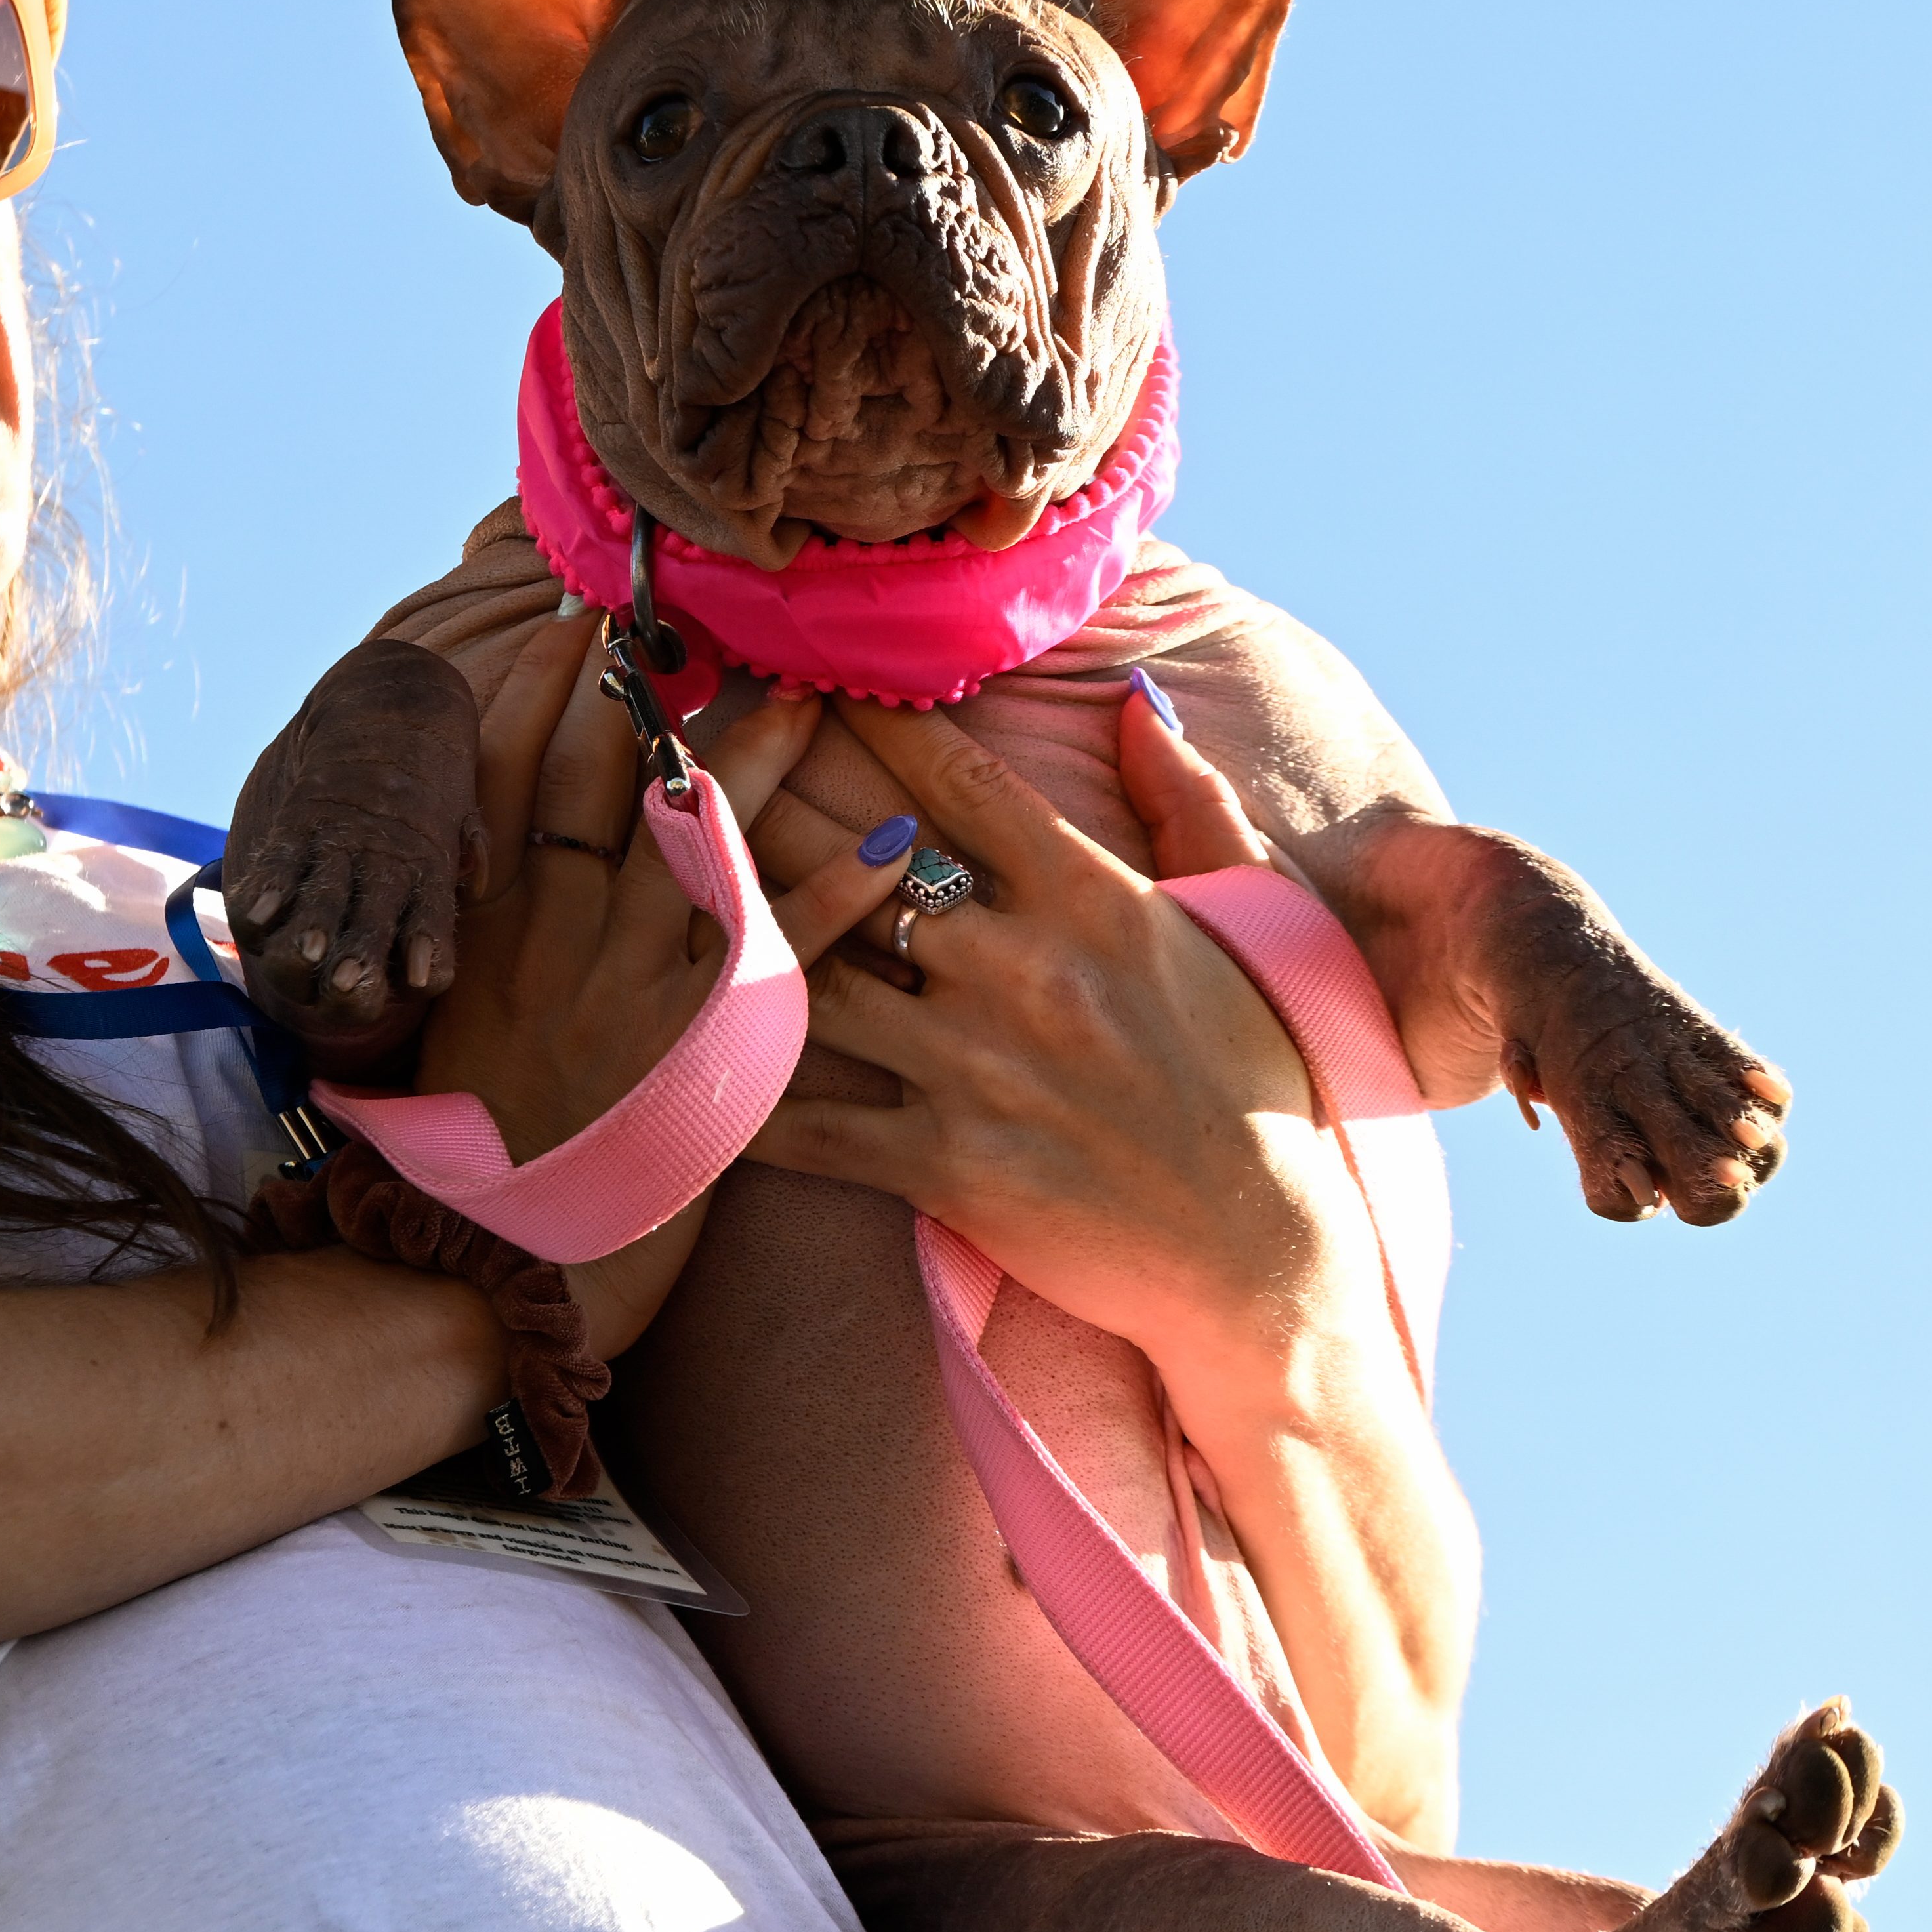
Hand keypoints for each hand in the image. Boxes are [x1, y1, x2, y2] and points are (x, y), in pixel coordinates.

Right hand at [414, 618, 909, 1353]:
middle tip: (710, 621)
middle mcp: (554, 942)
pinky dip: (834, 902)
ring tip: (818, 697)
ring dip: (761, 765)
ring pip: (698, 850)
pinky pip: (777, 959)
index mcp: (483, 927)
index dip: (540, 692)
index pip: (507, 779)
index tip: (578, 620)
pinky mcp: (695, 1055)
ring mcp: (626, 994)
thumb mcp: (444, 1021)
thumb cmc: (469, 1149)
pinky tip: (890, 848)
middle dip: (652, 697)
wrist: (491, 1265)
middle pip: (606, 788)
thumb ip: (470, 932)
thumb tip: (481, 847)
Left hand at [737, 690, 1389, 1391]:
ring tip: (666, 887)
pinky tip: (677, 1059)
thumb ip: (1188, 803)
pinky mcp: (946, 1168)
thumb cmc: (1263, 1073)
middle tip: (697, 762)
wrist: (1265, 1249)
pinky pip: (809, 1124)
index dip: (871, 723)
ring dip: (738, 934)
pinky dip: (740, 1095)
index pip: (959, 782)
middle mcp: (1024, 972)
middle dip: (769, 808)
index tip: (809, 681)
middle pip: (856, 867)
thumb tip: (1136, 701)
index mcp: (1093, 901)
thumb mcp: (1252, 915)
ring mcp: (977, 1071)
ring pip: (814, 980)